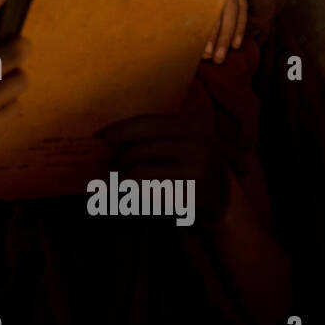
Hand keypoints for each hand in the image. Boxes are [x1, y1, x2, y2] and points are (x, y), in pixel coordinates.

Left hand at [100, 103, 230, 225]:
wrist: (224, 200)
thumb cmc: (191, 167)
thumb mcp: (181, 143)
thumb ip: (153, 137)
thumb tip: (107, 137)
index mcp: (192, 127)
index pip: (145, 123)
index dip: (119, 129)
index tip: (100, 137)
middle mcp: (197, 146)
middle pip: (137, 150)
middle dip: (118, 161)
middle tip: (111, 169)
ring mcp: (196, 172)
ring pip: (138, 173)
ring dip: (122, 180)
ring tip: (120, 184)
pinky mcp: (190, 196)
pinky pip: (147, 194)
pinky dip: (132, 196)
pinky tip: (131, 198)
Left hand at [149, 0, 248, 63]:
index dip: (203, 23)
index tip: (199, 44)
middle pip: (221, 6)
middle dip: (217, 34)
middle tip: (210, 58)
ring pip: (234, 7)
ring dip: (229, 33)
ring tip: (221, 56)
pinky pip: (241, 3)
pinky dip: (240, 22)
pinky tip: (235, 41)